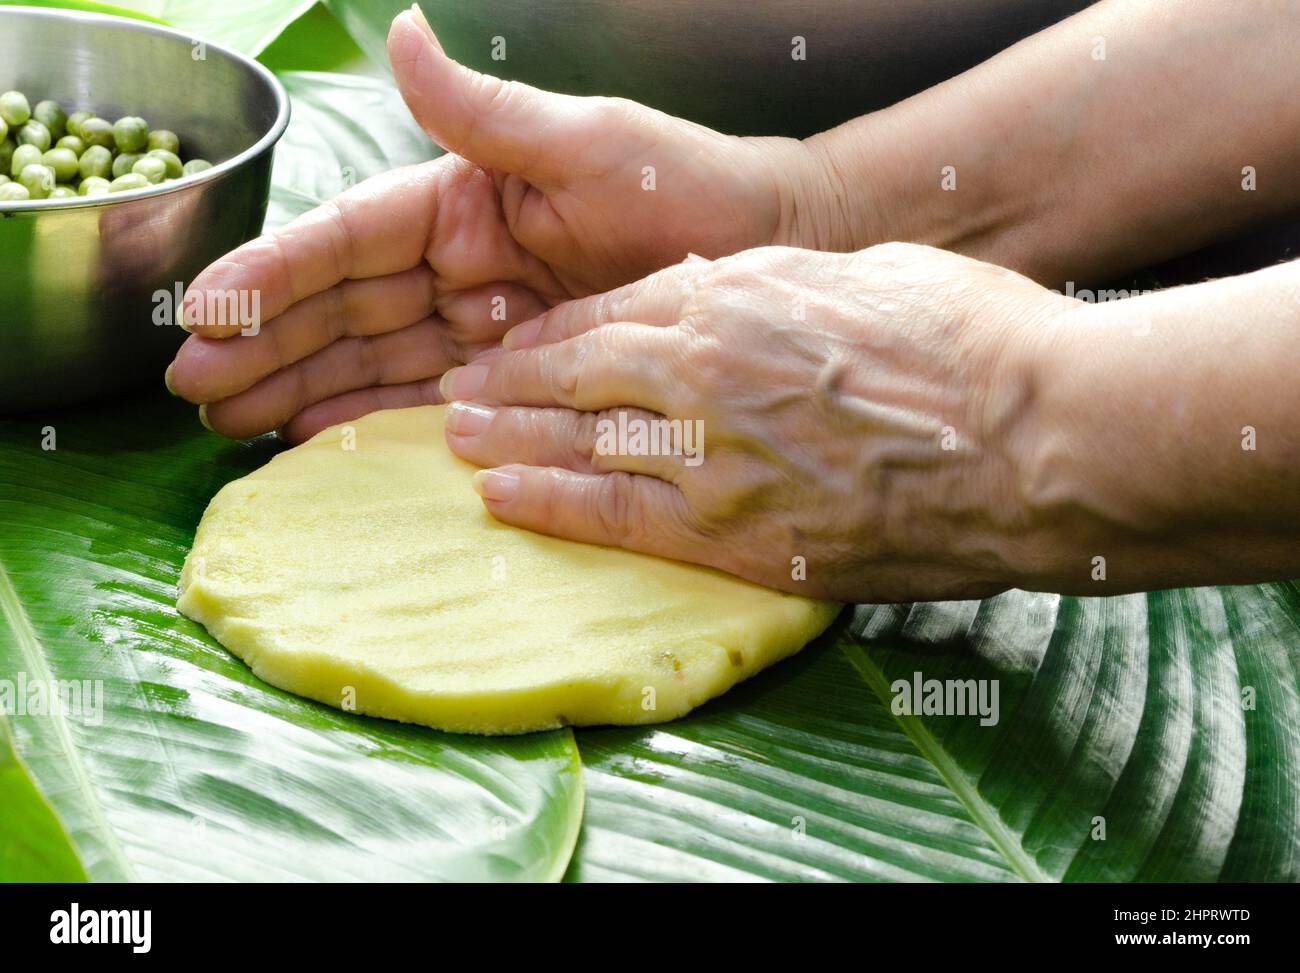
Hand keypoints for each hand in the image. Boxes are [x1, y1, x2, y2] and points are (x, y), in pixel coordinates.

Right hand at [166, 7, 812, 441]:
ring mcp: (474, 326)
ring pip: (366, 359)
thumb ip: (484, 112)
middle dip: (262, 344)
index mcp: (456, 203)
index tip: (205, 308)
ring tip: (225, 421)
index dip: (272, 273)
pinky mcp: (507, 375)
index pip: (344, 240)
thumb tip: (397, 32)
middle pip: (338, 308)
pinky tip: (307, 439)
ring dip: (295, 387)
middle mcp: (452, 266)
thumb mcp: (585, 141)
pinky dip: (364, 420)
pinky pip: (422, 400)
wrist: (758, 253)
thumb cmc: (683, 184)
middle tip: (192, 388)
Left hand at [437, 243, 1064, 601]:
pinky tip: (502, 500)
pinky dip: (551, 506)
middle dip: (509, 383)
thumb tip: (730, 301)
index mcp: (736, 301)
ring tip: (456, 441)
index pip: (614, 312)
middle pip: (577, 375)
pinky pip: (618, 518)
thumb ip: (776, 293)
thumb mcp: (863, 277)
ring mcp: (712, 459)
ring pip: (577, 445)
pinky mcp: (736, 538)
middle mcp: (702, 374)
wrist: (1037, 438)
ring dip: (508, 441)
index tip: (522, 342)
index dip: (557, 331)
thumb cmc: (973, 341)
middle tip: (459, 391)